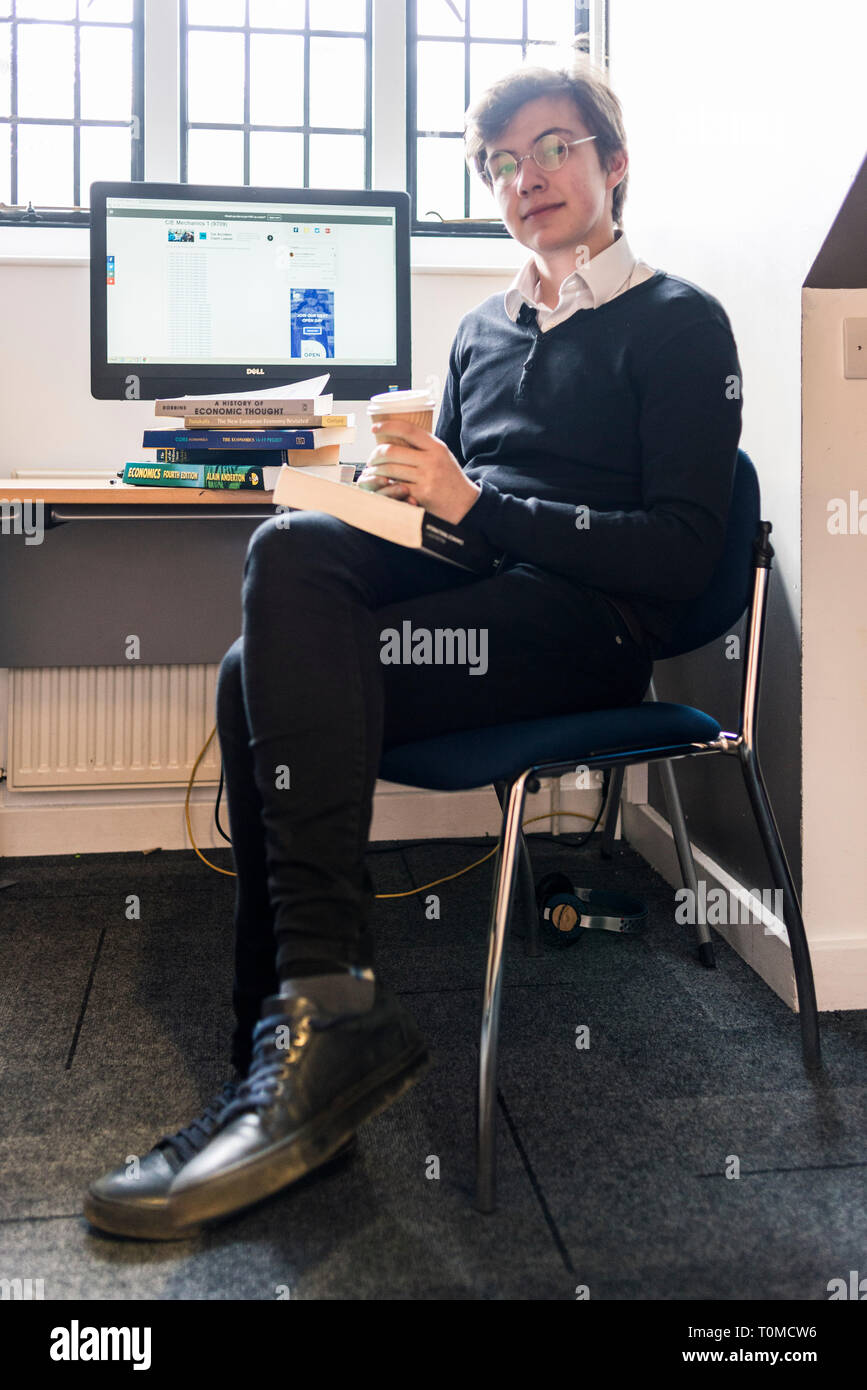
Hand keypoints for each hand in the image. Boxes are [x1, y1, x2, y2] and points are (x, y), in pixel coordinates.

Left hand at [358, 421, 480, 524]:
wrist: (465, 504)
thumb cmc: (450, 478)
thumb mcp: (442, 456)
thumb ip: (424, 447)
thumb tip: (396, 435)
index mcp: (436, 447)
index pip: (407, 429)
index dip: (387, 426)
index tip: (374, 428)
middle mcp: (432, 460)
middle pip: (392, 451)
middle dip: (375, 454)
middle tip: (371, 458)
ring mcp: (427, 478)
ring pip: (390, 469)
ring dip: (376, 470)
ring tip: (374, 471)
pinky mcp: (421, 494)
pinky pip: (395, 487)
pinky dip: (385, 485)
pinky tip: (382, 484)